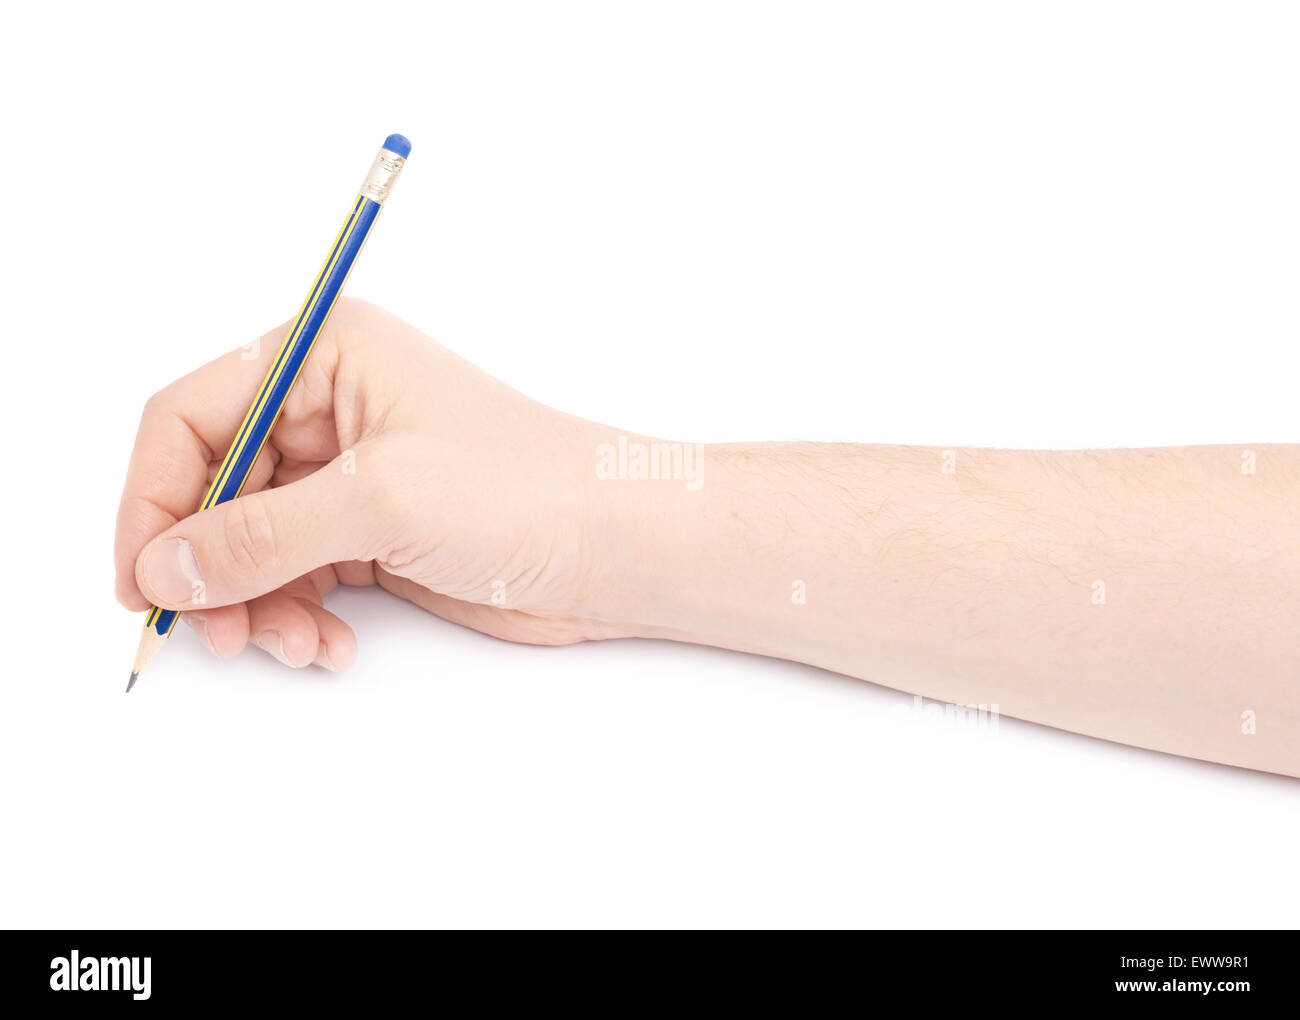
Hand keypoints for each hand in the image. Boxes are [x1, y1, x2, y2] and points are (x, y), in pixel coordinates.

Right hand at [115, 298, 627, 669]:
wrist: (618, 546)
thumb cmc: (523, 488)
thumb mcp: (380, 500)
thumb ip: (260, 534)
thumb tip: (162, 565)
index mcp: (324, 356)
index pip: (189, 416)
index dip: (151, 497)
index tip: (139, 577)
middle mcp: (327, 410)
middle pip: (212, 490)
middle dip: (208, 567)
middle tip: (213, 632)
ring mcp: (349, 478)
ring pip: (250, 545)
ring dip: (253, 605)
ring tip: (291, 645)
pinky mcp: (372, 536)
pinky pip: (294, 578)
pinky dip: (294, 617)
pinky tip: (327, 646)